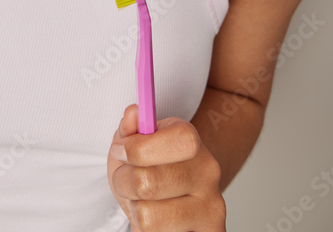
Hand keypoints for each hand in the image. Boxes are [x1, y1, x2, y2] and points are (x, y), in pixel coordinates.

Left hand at [107, 104, 225, 230]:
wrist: (175, 196)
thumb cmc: (150, 167)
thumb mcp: (134, 142)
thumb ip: (130, 128)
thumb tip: (133, 113)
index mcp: (191, 140)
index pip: (178, 140)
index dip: (140, 148)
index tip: (121, 150)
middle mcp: (208, 172)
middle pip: (149, 182)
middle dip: (123, 181)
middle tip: (125, 179)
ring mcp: (211, 207)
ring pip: (148, 217)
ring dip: (134, 210)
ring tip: (141, 202)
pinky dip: (145, 230)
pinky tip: (156, 220)